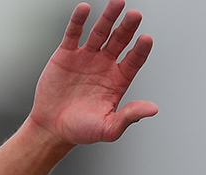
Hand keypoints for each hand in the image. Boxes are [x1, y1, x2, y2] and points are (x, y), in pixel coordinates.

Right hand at [29, 2, 156, 145]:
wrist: (52, 128)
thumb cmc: (81, 131)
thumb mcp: (109, 129)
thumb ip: (129, 117)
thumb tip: (153, 109)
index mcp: (118, 80)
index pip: (134, 60)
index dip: (141, 50)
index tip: (147, 39)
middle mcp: (105, 65)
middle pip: (120, 40)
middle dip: (128, 27)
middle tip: (136, 15)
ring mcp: (86, 57)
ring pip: (100, 32)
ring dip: (109, 17)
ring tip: (118, 3)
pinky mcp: (66, 54)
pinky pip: (74, 33)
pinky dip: (79, 21)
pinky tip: (85, 9)